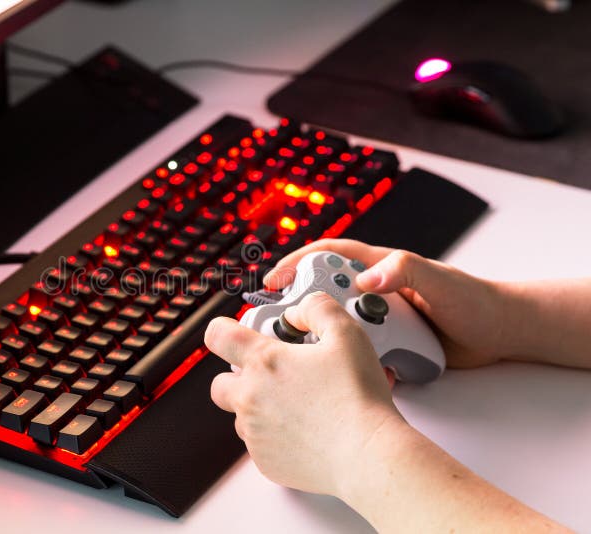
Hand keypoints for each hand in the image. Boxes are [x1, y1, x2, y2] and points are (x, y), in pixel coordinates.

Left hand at [205, 291, 403, 496]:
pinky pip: (259, 444)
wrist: (367, 455)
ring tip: (296, 406)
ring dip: (259, 408)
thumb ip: (317, 309)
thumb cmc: (358, 399)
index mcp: (264, 363)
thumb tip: (299, 312)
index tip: (234, 333)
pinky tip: (304, 431)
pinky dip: (274, 436)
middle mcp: (250, 398)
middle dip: (240, 377)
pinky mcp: (265, 461)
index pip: (218, 335)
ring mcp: (255, 432)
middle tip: (272, 377)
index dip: (223, 329)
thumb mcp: (346, 334)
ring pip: (240, 416)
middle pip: (220, 382)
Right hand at [263, 239, 509, 368]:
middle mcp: (374, 292)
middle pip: (325, 295)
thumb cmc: (474, 299)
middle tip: (282, 327)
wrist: (500, 333)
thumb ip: (404, 271)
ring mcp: (381, 319)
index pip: (329, 255)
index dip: (297, 263)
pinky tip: (355, 378)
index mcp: (380, 268)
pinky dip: (354, 365)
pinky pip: (361, 354)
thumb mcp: (439, 281)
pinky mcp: (390, 345)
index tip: (273, 280)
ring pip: (340, 329)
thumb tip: (366, 280)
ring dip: (326, 342)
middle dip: (300, 308)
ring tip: (314, 358)